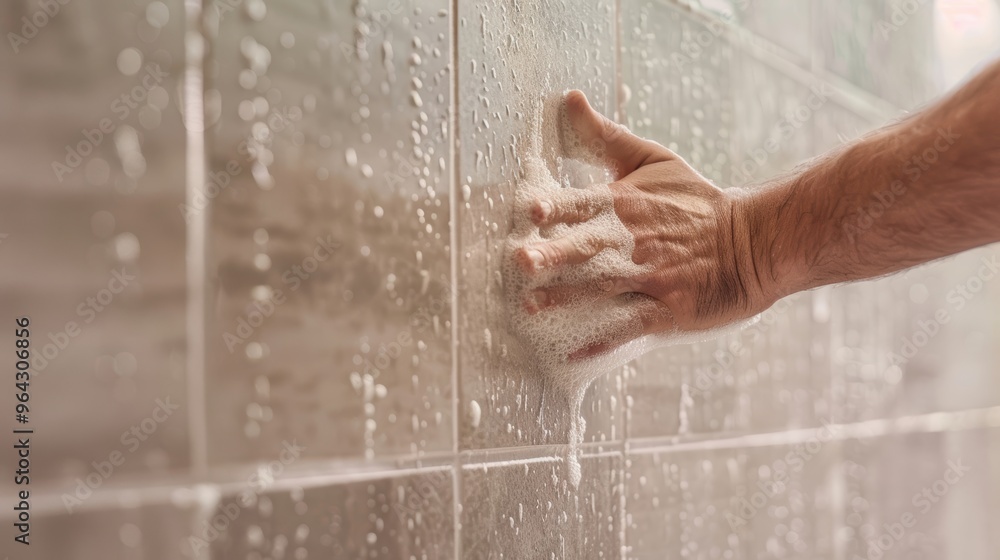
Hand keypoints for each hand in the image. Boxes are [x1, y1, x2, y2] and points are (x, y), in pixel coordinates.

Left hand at [515, 90, 775, 356]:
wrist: (753, 242)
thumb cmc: (697, 202)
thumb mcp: (655, 160)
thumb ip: (607, 136)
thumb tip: (569, 98)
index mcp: (629, 204)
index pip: (587, 204)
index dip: (559, 207)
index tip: (531, 211)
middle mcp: (637, 241)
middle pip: (590, 247)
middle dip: (554, 255)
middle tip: (520, 261)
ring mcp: (654, 277)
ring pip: (605, 287)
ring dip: (567, 297)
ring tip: (531, 306)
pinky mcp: (668, 309)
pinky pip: (630, 325)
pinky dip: (602, 340)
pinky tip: (572, 354)